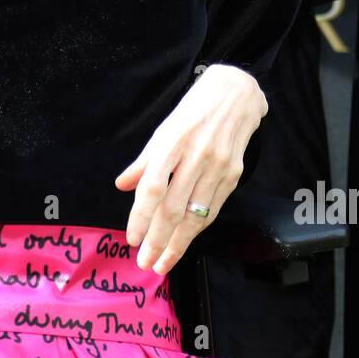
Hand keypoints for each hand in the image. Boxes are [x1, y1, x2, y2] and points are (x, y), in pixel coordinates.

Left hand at [114, 64, 266, 274]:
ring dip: (177, 243)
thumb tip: (122, 185)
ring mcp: (218, 167)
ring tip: (163, 262)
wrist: (236, 94)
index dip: (141, 217)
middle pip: (174, 208)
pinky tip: (184, 241)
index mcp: (172, 142)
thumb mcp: (163, 129)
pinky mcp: (234, 174)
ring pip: (196, 214)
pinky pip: (213, 208)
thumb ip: (143, 161)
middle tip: (144, 262)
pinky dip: (197, 228)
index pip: (153, 188)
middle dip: (157, 240)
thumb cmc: (193, 110)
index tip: (131, 239)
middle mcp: (196, 156)